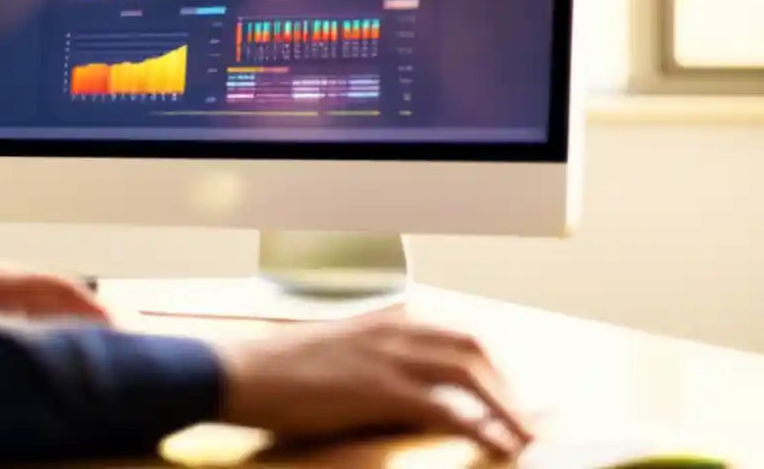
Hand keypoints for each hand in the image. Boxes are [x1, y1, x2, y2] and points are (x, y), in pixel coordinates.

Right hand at [211, 307, 531, 458]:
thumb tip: (398, 390)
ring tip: (523, 434)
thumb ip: (369, 359)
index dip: (486, 361)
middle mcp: (394, 329)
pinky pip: (447, 408)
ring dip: (504, 405)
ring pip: (469, 372)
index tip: (503, 387)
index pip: (453, 331)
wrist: (240, 370)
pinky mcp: (381, 389)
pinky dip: (480, 426)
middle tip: (520, 415)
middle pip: (471, 347)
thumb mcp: (332, 351)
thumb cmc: (276, 369)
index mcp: (383, 319)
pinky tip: (497, 445)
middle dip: (505, 381)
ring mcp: (389, 357)